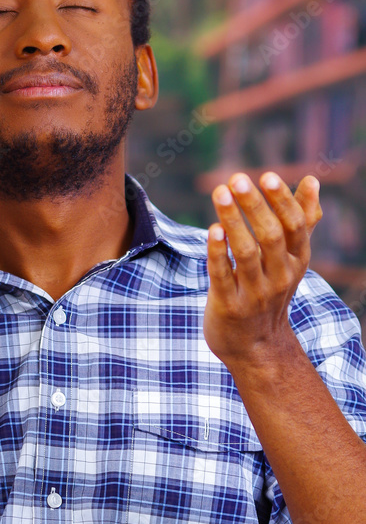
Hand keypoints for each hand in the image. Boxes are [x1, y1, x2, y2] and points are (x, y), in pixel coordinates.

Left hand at [203, 172, 321, 370]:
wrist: (256, 347)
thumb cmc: (271, 289)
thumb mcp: (291, 258)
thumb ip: (302, 218)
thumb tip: (312, 179)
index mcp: (296, 260)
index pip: (295, 227)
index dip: (282, 202)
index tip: (267, 176)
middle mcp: (280, 276)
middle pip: (270, 236)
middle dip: (254, 206)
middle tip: (237, 178)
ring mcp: (255, 293)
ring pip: (246, 253)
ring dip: (232, 221)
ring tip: (219, 193)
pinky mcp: (229, 306)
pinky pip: (223, 276)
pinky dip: (218, 253)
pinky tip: (212, 230)